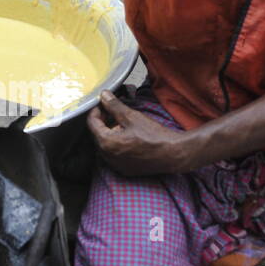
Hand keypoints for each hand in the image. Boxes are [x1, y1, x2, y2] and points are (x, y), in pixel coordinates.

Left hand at [86, 91, 201, 176]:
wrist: (172, 154)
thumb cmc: (154, 136)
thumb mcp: (132, 116)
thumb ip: (114, 106)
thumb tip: (104, 95)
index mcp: (107, 143)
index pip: (92, 123)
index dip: (96, 111)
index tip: (103, 104)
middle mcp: (107, 157)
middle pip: (97, 135)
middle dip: (103, 122)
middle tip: (111, 111)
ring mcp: (116, 165)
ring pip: (105, 146)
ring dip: (109, 133)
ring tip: (121, 123)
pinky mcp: (125, 170)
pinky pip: (114, 155)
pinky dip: (116, 145)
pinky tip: (128, 137)